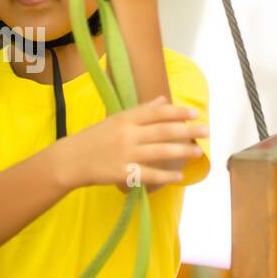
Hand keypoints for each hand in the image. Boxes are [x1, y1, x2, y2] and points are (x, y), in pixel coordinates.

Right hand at [56, 96, 207, 191]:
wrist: (69, 160)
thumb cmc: (95, 138)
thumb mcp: (116, 119)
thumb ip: (141, 111)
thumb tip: (164, 101)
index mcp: (125, 118)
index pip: (155, 112)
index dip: (177, 111)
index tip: (195, 112)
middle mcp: (127, 134)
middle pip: (162, 130)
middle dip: (187, 130)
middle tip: (206, 130)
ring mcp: (125, 154)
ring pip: (160, 151)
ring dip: (182, 151)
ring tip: (199, 151)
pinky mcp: (123, 173)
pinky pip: (149, 174)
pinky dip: (165, 176)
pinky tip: (179, 176)